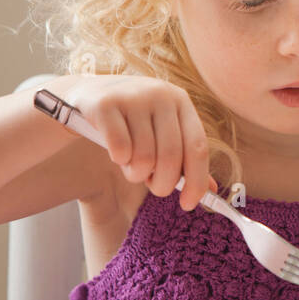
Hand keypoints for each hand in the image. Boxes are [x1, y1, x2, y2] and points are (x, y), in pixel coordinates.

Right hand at [52, 73, 213, 210]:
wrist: (87, 96)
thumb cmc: (132, 122)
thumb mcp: (162, 131)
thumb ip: (185, 157)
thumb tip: (211, 190)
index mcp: (181, 101)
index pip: (198, 147)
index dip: (196, 180)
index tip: (188, 204)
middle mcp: (161, 94)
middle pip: (171, 156)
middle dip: (162, 183)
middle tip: (153, 186)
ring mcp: (134, 96)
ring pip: (144, 157)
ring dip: (136, 174)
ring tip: (130, 165)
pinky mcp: (106, 104)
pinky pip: (120, 150)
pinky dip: (119, 160)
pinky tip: (115, 152)